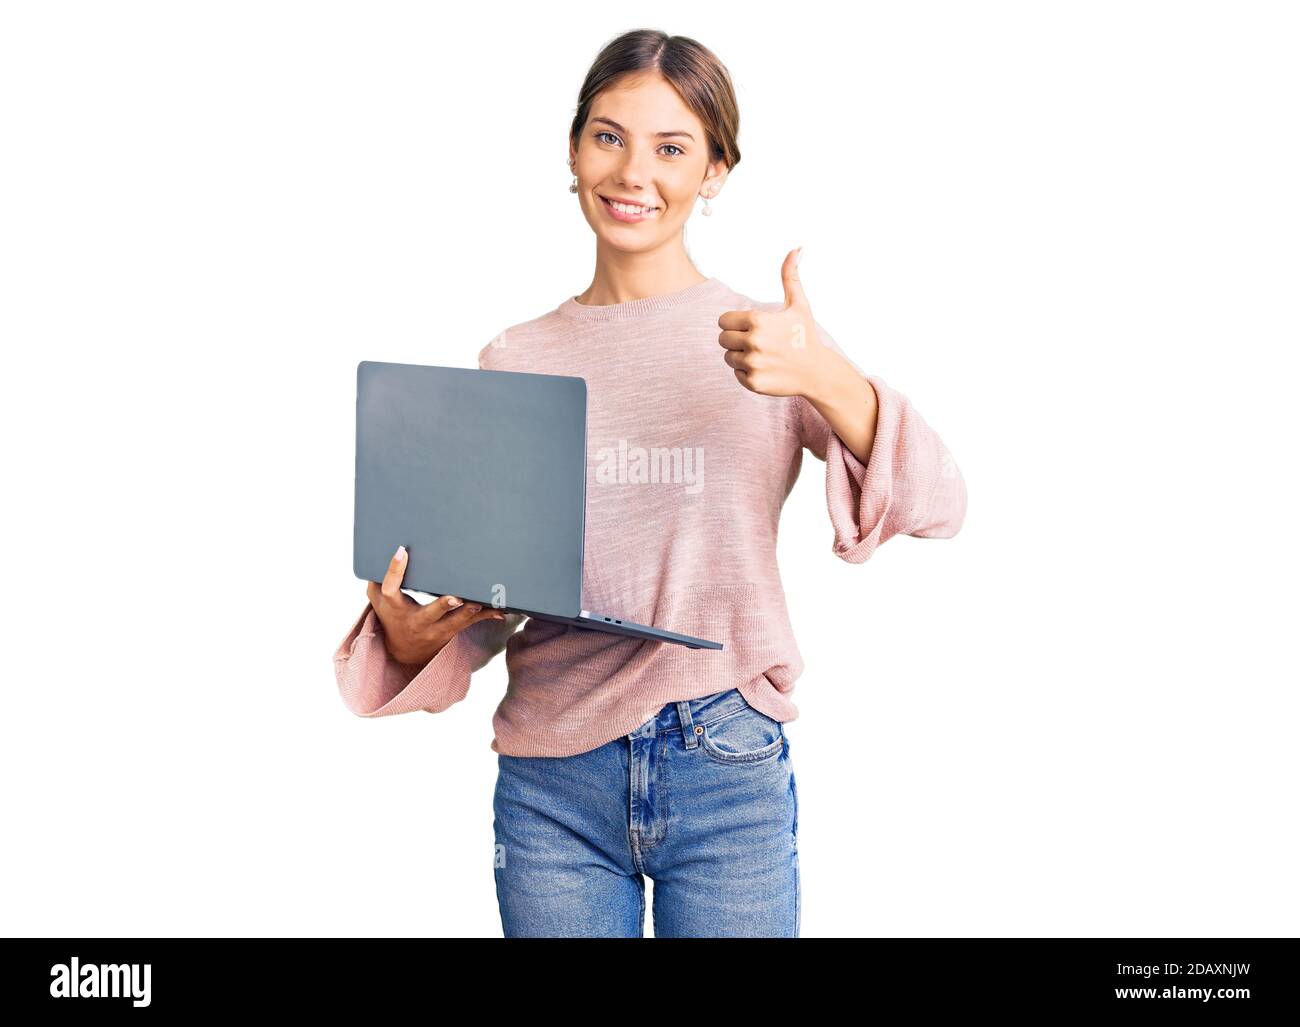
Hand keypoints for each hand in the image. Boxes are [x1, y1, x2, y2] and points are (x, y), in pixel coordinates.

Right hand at [366, 545, 505, 664]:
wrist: (404, 650)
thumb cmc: (391, 615)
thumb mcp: (377, 599)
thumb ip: (379, 579)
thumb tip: (391, 549)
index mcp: (396, 608)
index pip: (391, 589)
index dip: (395, 570)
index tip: (402, 551)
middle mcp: (417, 621)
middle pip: (430, 614)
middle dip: (443, 605)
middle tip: (456, 596)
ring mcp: (436, 629)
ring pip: (456, 622)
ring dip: (470, 612)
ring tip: (483, 602)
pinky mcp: (452, 631)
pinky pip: (470, 623)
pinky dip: (485, 616)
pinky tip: (500, 611)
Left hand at [716, 247, 831, 397]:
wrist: (817, 371)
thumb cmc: (805, 335)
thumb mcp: (799, 304)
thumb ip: (790, 276)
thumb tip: (796, 247)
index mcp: (757, 320)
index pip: (723, 321)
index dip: (735, 324)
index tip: (751, 328)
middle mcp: (753, 342)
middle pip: (722, 339)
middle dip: (736, 340)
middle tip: (758, 343)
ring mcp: (753, 363)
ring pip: (728, 357)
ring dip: (741, 356)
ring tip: (764, 356)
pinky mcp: (753, 382)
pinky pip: (737, 374)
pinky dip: (748, 373)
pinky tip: (767, 369)